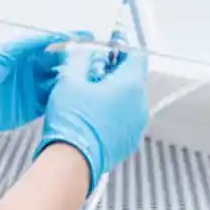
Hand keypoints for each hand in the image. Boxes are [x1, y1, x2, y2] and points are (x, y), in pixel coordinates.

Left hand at [0, 33, 85, 155]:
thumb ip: (24, 47)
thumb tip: (48, 36)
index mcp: (22, 52)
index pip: (52, 43)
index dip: (70, 39)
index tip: (88, 36)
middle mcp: (30, 69)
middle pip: (60, 63)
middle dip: (78, 61)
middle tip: (98, 60)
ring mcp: (31, 89)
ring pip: (59, 82)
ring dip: (74, 81)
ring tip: (93, 79)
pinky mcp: (31, 108)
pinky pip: (52, 101)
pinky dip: (64, 99)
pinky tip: (77, 98)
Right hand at [36, 46, 148, 190]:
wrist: (71, 163)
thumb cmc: (72, 122)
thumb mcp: (69, 80)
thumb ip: (79, 58)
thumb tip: (83, 49)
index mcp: (130, 85)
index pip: (137, 55)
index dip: (122, 48)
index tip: (109, 47)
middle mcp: (140, 105)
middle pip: (134, 77)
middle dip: (114, 71)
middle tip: (91, 70)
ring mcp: (137, 126)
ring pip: (129, 99)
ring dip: (114, 93)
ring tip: (88, 95)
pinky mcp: (129, 141)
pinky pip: (125, 119)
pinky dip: (113, 113)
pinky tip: (92, 115)